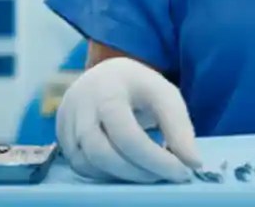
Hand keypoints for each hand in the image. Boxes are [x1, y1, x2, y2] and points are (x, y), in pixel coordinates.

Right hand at [56, 57, 201, 182]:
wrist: (105, 77)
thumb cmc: (139, 87)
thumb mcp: (165, 96)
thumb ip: (179, 128)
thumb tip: (193, 163)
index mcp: (108, 88)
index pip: (127, 135)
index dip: (154, 159)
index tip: (181, 172)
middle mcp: (80, 104)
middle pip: (102, 153)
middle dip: (136, 172)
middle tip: (162, 177)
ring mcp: (65, 121)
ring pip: (88, 163)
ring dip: (120, 176)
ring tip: (147, 172)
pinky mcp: (60, 136)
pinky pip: (80, 166)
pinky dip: (104, 174)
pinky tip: (126, 170)